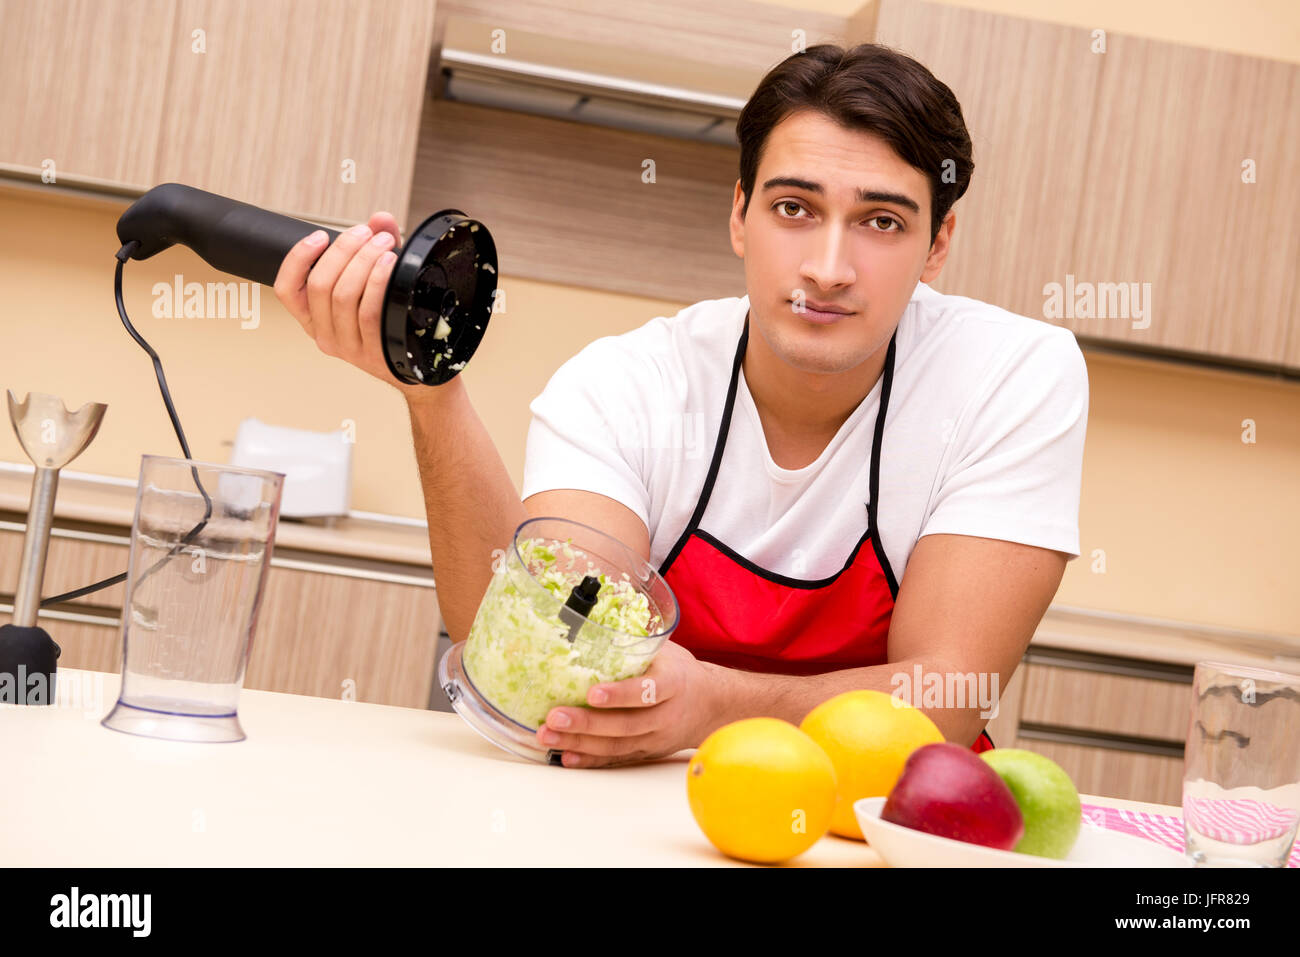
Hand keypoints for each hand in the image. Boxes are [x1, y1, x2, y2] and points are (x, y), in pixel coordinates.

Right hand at [273, 211, 428, 399]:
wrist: (417, 366)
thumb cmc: (389, 321)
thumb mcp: (375, 283)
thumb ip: (374, 248)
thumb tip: (379, 219)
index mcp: (314, 319)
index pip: (286, 289)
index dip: (298, 258)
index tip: (319, 236)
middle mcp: (325, 335)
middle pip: (320, 284)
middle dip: (344, 250)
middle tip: (367, 233)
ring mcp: (348, 348)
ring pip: (344, 295)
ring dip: (364, 261)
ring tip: (384, 243)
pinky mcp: (373, 353)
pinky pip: (369, 312)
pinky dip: (378, 282)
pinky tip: (389, 265)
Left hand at [536, 641, 728, 768]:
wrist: (711, 705)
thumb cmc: (679, 671)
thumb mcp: (665, 651)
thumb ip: (634, 644)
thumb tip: (589, 624)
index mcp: (673, 683)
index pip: (647, 691)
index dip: (620, 694)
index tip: (592, 693)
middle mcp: (666, 715)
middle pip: (626, 724)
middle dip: (587, 723)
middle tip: (554, 718)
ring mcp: (656, 738)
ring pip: (617, 745)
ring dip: (580, 743)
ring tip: (548, 737)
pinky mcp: (646, 752)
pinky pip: (616, 759)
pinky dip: (590, 760)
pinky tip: (566, 757)